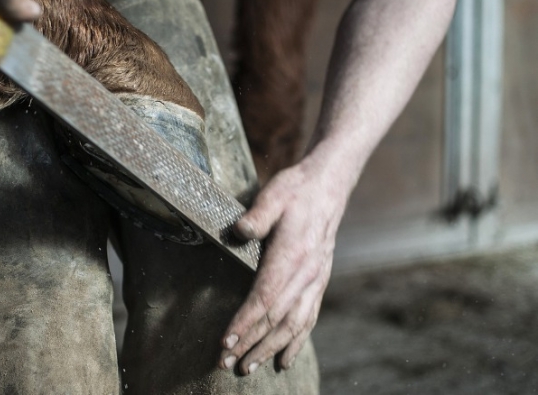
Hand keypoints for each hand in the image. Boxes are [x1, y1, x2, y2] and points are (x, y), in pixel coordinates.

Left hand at [219, 155, 349, 373]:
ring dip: (271, 349)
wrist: (328, 186)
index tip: (226, 341)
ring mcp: (316, 280)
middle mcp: (307, 274)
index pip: (265, 297)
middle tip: (227, 363)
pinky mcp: (319, 282)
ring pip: (294, 325)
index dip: (245, 322)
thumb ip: (256, 215)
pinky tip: (284, 359)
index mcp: (293, 255)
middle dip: (251, 344)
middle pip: (277, 319)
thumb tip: (237, 231)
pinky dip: (296, 342)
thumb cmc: (295, 190)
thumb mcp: (273, 195)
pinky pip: (308, 319)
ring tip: (249, 367)